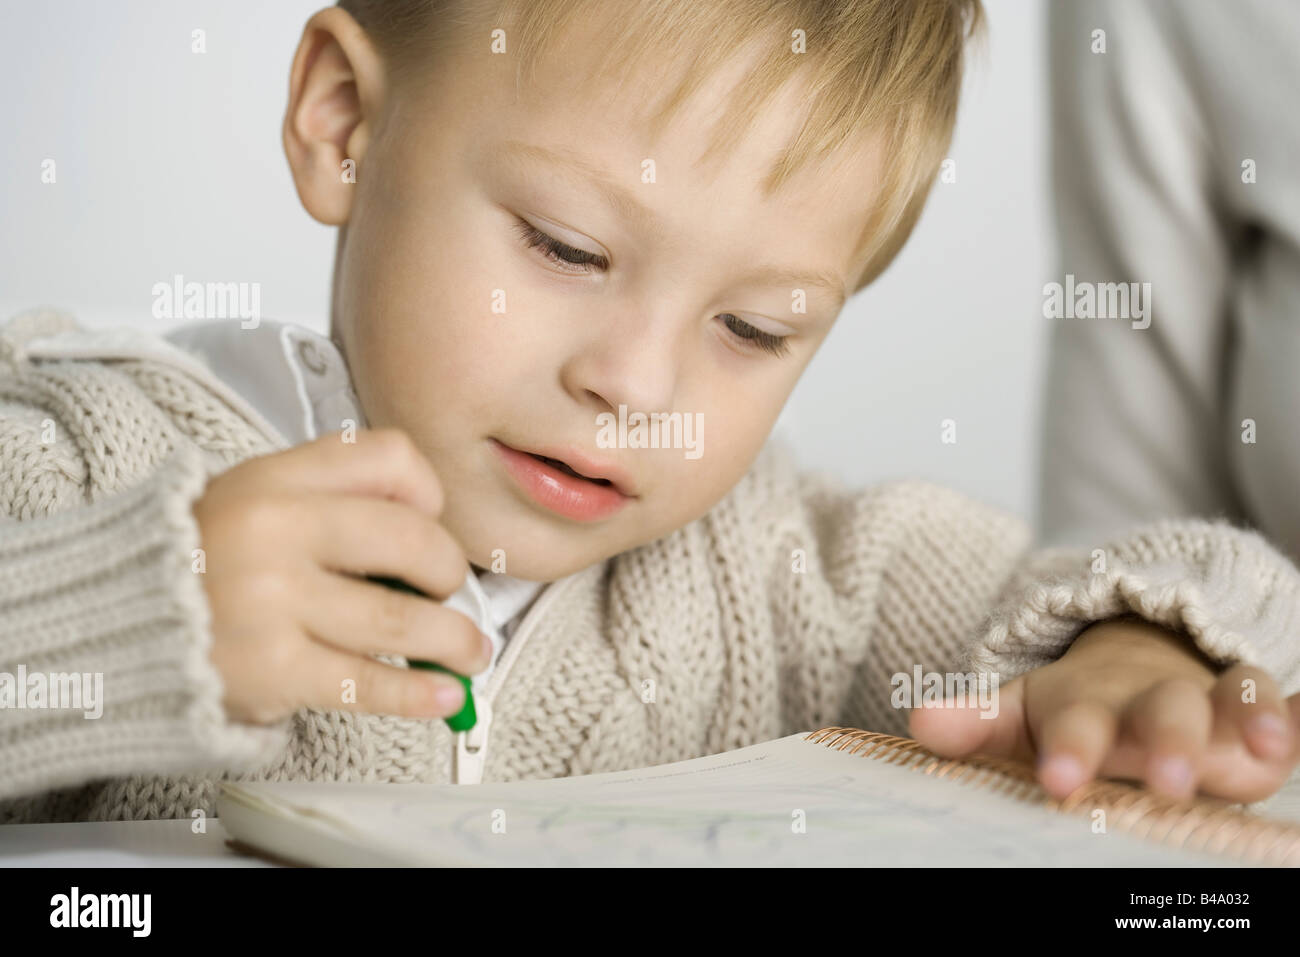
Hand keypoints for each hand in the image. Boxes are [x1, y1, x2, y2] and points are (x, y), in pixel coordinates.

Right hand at [192, 427, 491, 725]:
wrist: (108, 628)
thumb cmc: (198, 563)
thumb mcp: (251, 499)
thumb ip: (328, 500)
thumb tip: (428, 542)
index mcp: (276, 478)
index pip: (389, 458)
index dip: (428, 491)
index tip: (433, 521)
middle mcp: (276, 530)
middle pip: (412, 540)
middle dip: (447, 572)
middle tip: (448, 592)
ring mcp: (274, 602)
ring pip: (402, 620)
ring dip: (453, 640)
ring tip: (471, 652)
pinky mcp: (273, 670)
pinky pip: (368, 683)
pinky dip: (419, 693)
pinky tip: (445, 693)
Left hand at [908, 615, 1299, 802]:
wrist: (1130, 665)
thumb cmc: (1072, 712)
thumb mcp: (1022, 715)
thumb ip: (974, 723)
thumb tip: (918, 724)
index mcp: (1086, 707)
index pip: (1075, 725)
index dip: (1070, 751)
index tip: (1059, 781)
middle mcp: (1149, 700)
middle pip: (1161, 713)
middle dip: (1167, 742)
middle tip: (1168, 780)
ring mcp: (1205, 699)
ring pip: (1230, 699)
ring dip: (1246, 720)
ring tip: (1266, 752)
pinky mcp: (1249, 705)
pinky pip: (1280, 700)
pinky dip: (1295, 711)